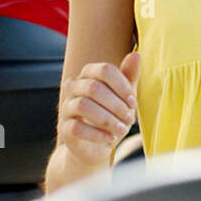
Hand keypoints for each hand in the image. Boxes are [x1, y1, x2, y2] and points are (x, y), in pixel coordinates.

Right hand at [57, 51, 139, 168]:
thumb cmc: (112, 116)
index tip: (133, 102)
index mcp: (88, 74)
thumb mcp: (124, 97)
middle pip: (94, 87)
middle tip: (130, 119)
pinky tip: (111, 138)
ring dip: (108, 119)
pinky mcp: (64, 128)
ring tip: (122, 129)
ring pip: (83, 106)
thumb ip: (129, 76)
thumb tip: (136, 54)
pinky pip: (76, 127)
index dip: (122, 86)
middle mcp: (73, 87)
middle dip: (116, 105)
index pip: (105, 70)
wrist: (97, 146)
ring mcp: (66, 107)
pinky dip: (97, 134)